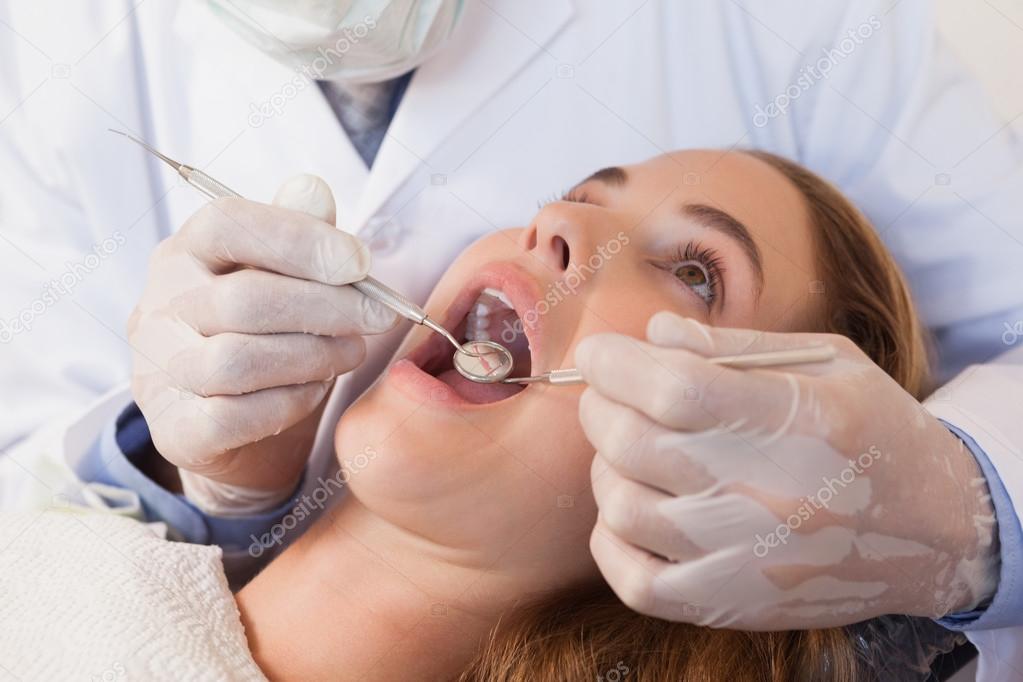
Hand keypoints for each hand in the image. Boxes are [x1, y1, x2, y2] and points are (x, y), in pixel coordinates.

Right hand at [128, 175, 396, 508]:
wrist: (238, 430)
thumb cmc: (266, 337)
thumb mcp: (285, 278)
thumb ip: (297, 233)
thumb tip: (314, 190)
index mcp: (184, 253)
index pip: (227, 225)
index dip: (299, 240)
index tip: (360, 262)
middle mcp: (159, 307)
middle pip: (244, 300)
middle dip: (327, 307)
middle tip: (378, 316)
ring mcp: (157, 371)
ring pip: (236, 362)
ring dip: (312, 357)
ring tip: (350, 352)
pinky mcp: (174, 429)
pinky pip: (234, 416)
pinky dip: (288, 403)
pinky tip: (313, 389)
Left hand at [576, 311, 998, 629]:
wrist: (934, 529)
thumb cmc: (873, 428)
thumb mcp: (827, 361)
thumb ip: (732, 344)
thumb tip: (651, 334)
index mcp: (796, 419)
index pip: (674, 388)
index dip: (616, 364)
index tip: (598, 353)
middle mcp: (768, 494)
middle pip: (635, 442)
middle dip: (600, 404)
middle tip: (607, 392)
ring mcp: (746, 558)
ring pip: (624, 506)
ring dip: (605, 465)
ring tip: (627, 448)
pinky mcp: (733, 603)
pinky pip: (635, 581)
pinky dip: (611, 540)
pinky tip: (628, 510)